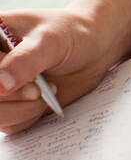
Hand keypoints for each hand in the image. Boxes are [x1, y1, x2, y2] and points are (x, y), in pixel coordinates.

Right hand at [0, 8, 112, 134]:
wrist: (92, 48)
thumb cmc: (70, 34)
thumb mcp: (50, 40)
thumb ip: (26, 60)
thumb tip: (1, 86)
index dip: (0, 77)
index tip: (26, 82)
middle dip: (13, 99)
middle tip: (39, 89)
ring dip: (22, 110)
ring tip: (45, 91)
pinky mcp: (8, 106)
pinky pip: (8, 124)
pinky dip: (28, 117)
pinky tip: (43, 99)